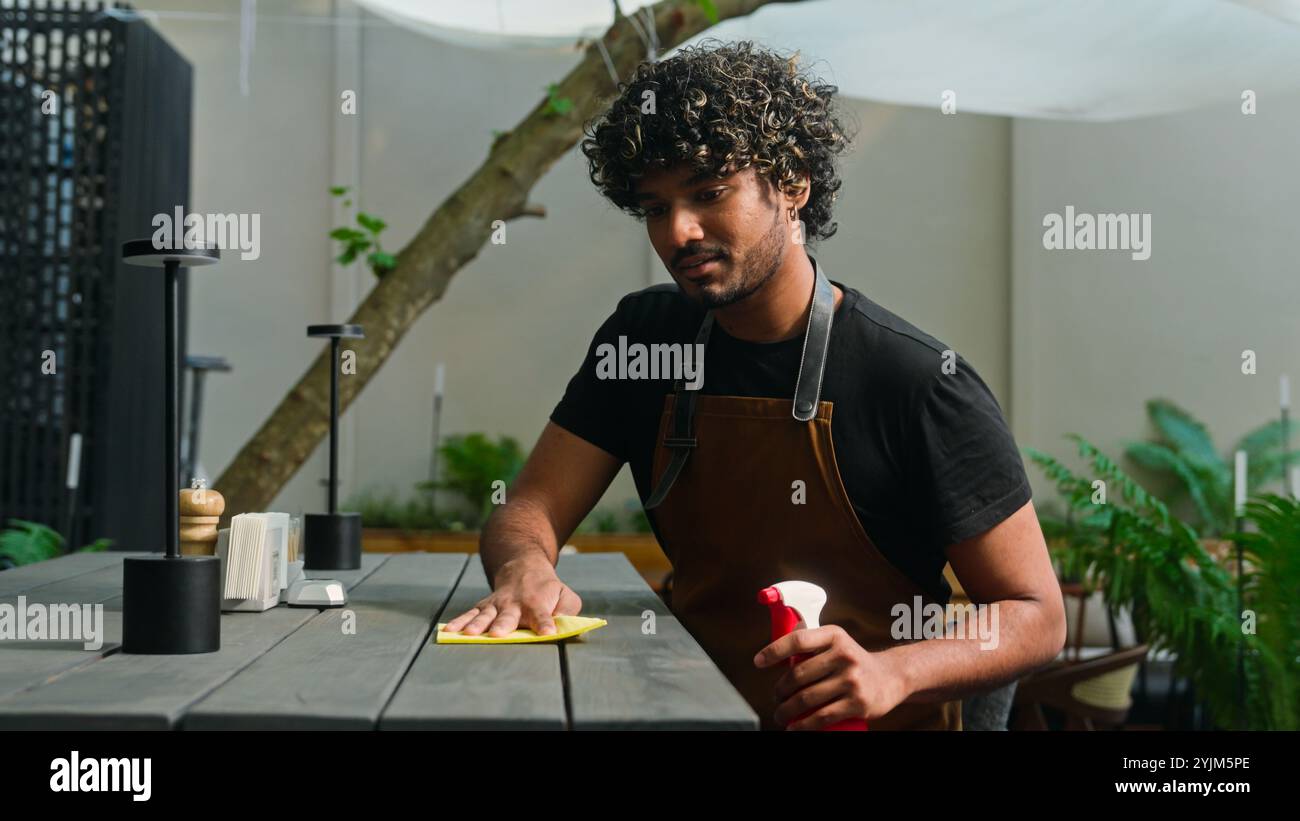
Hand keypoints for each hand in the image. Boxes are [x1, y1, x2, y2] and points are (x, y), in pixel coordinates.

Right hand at [441, 557, 582, 637]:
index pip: (543, 615)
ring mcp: (497, 605)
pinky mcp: (483, 606)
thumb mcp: (566, 596)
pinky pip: (469, 614)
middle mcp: (515, 605)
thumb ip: (568, 610)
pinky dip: (459, 621)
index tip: (547, 633)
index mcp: (538, 604)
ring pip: (486, 615)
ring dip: (477, 624)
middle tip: (498, 633)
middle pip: (509, 616)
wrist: (523, 566)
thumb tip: (561, 624)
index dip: (545, 624)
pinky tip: (448, 630)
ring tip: (469, 634)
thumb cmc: (548, 590)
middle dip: (504, 625)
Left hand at [753, 625, 907, 729]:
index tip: (758, 662)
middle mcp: (844, 655)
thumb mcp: (836, 642)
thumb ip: (810, 642)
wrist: (891, 677)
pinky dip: (803, 725)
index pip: (798, 640)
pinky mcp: (858, 703)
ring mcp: (852, 680)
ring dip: (786, 711)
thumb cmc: (853, 661)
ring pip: (807, 698)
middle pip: (798, 675)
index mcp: (834, 636)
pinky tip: (793, 728)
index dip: (774, 651)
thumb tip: (775, 650)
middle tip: (776, 698)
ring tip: (780, 714)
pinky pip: (822, 717)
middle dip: (780, 690)